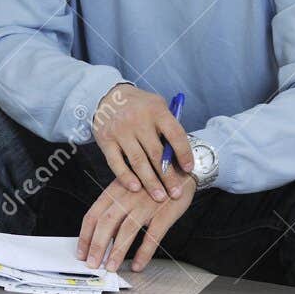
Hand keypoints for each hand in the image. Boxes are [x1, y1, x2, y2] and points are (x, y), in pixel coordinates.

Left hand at [78, 175, 195, 272]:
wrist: (180, 171)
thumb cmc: (151, 182)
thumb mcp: (127, 189)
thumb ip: (114, 208)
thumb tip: (102, 235)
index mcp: (114, 191)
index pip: (93, 215)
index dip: (85, 236)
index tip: (81, 253)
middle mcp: (127, 197)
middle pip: (106, 223)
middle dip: (96, 246)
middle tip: (92, 264)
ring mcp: (146, 205)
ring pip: (127, 231)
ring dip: (117, 252)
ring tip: (111, 267)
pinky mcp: (164, 213)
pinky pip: (152, 236)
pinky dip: (143, 253)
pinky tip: (137, 265)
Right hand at [92, 83, 191, 203]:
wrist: (109, 96)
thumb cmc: (140, 106)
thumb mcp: (157, 106)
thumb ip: (169, 127)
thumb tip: (181, 156)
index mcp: (156, 110)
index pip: (175, 135)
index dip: (184, 154)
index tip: (189, 170)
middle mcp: (138, 120)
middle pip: (156, 153)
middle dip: (168, 176)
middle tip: (176, 193)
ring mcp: (120, 130)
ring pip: (138, 161)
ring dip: (150, 182)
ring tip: (160, 197)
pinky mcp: (105, 140)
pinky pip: (116, 163)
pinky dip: (126, 177)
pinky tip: (136, 188)